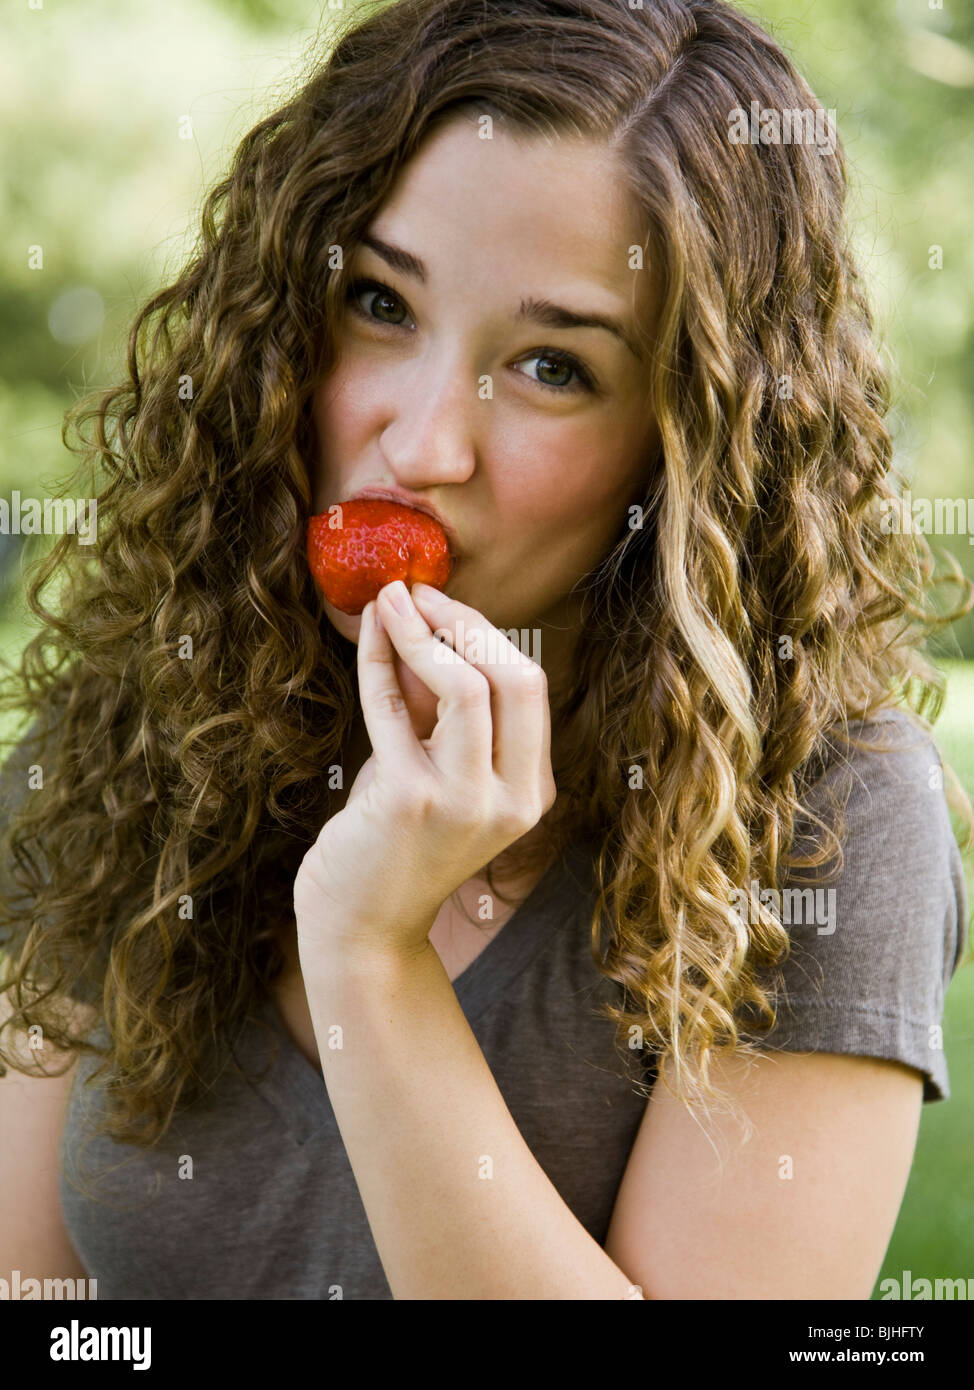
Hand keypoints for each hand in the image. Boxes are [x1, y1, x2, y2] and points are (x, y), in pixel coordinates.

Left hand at [293, 580, 557, 961]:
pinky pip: (396, 708)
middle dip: (463, 622)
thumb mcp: (433, 767)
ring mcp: (467, 803)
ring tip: (389, 601)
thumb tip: (422, 615)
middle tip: (416, 593)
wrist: (362, 925)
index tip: (442, 603)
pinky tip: (369, 631)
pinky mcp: (411, 801)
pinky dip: (378, 659)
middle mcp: (512, 799)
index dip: (486, 634)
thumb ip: (437, 705)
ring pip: (467, 685)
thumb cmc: (394, 843)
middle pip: (514, 678)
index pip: (530, 686)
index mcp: (532, 790)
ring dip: (423, 632)